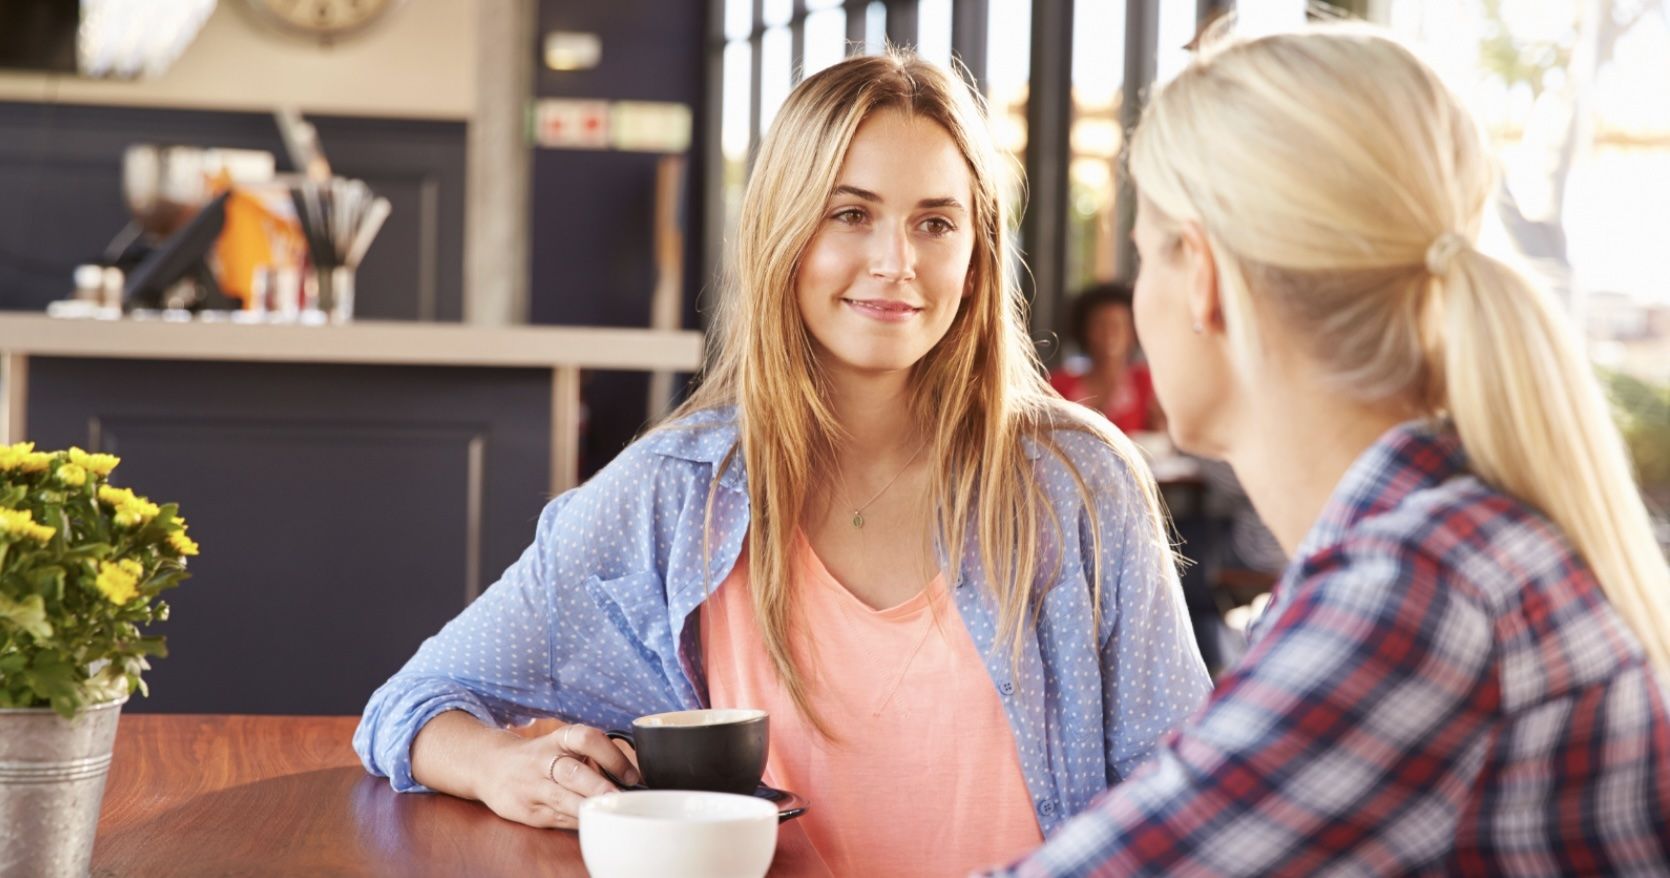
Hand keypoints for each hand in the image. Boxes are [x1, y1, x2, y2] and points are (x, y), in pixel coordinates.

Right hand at [475, 722, 639, 829]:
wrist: (491, 765)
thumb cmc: (541, 756)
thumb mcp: (562, 744)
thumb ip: (591, 757)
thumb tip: (630, 779)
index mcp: (559, 739)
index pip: (587, 739)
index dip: (611, 755)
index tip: (631, 775)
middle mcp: (544, 760)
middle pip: (573, 773)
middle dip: (599, 788)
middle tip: (621, 798)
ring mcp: (532, 787)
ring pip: (563, 800)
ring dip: (589, 808)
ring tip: (610, 814)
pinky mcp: (526, 811)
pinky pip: (557, 819)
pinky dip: (577, 822)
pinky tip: (593, 823)